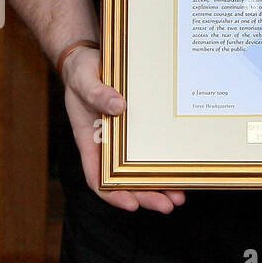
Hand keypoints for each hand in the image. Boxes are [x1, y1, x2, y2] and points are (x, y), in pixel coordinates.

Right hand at [62, 46, 185, 213]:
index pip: (97, 178)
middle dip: (146, 195)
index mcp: (88, 139)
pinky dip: (161, 160)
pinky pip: (148, 148)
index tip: (133, 204)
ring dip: (158, 184)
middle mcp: (105, 144)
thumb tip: (118, 106)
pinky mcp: (136, 126)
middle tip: (169, 205)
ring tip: (180, 196)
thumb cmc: (82, 70)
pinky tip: (178, 168)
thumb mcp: (85, 79)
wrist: (89, 57)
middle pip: (123, 180)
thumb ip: (97, 93)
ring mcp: (121, 137)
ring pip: (138, 169)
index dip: (114, 194)